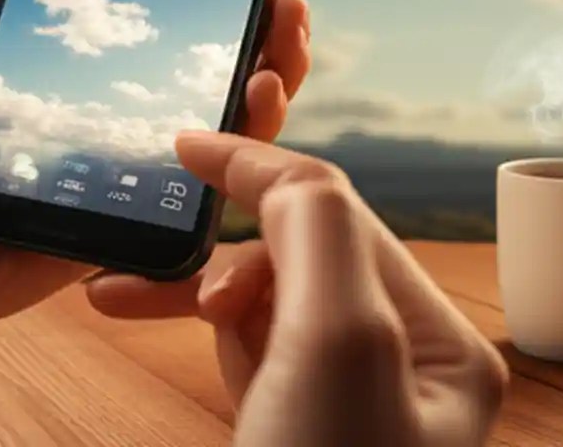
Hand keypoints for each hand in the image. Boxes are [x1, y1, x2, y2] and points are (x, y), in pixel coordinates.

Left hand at [0, 0, 328, 344]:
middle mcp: (114, 118)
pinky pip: (212, 182)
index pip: (163, 18)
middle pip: (216, 63)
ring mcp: (132, 171)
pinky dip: (250, 134)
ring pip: (234, 119)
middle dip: (269, 11)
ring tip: (286, 20)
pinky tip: (258, 86)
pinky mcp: (136, 220)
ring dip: (278, 63)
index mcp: (75, 75)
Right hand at [86, 133, 506, 445]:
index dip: (261, 172)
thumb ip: (317, 232)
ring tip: (126, 301)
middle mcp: (399, 364)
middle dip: (221, 253)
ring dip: (197, 292)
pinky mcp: (292, 423)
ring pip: (262, 299)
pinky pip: (244, 347)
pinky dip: (200, 331)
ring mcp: (343, 398)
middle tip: (147, 264)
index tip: (185, 142)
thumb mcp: (335, 345)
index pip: (342, 219)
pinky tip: (155, 326)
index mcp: (436, 341)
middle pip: (298, 257)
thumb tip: (276, 168)